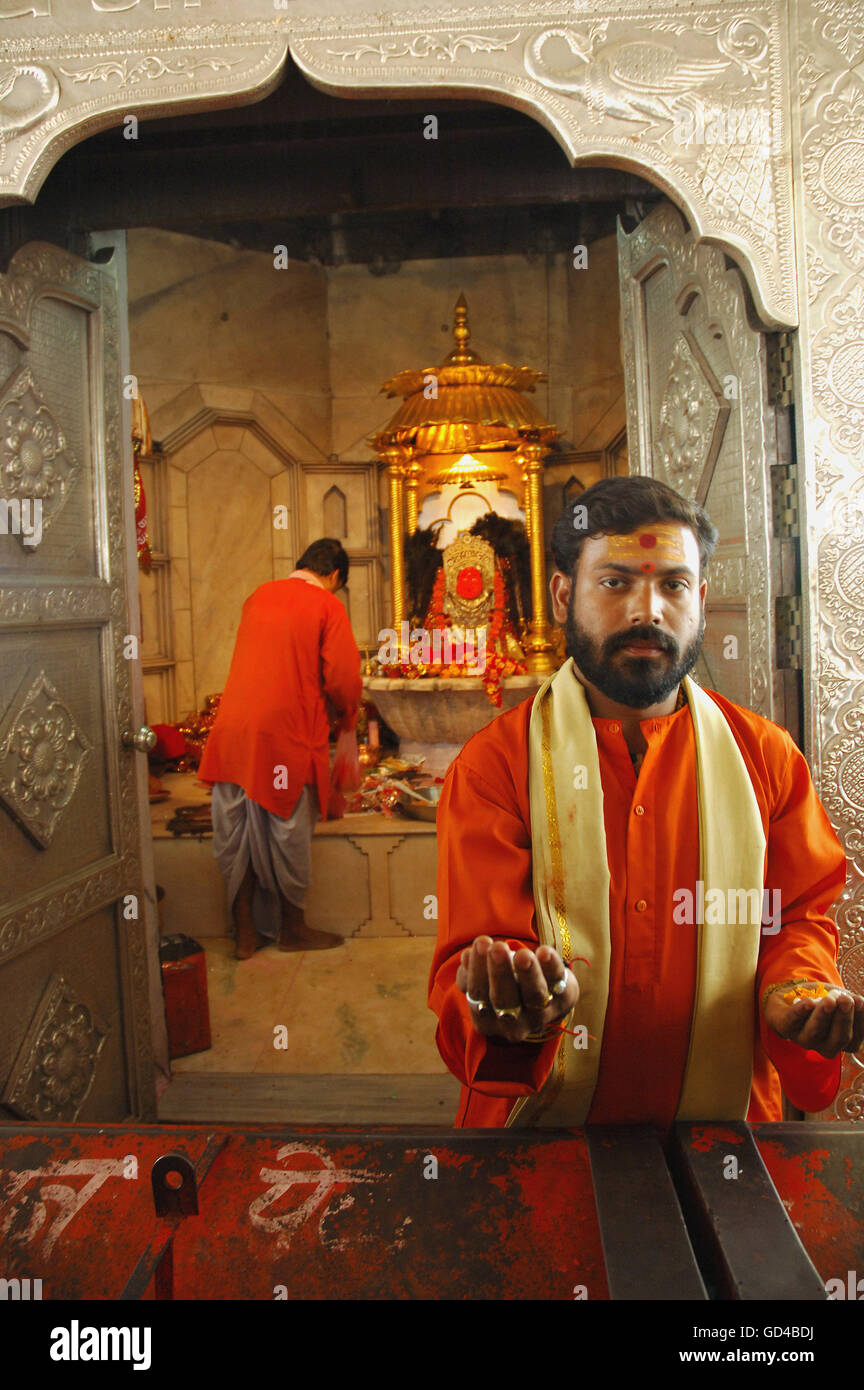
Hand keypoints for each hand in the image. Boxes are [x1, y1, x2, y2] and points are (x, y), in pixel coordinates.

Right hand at [456, 935, 579, 1042]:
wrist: (544, 994)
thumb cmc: (505, 984)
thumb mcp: (484, 982)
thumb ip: (473, 972)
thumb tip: (467, 958)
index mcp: (488, 1020)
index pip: (479, 997)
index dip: (477, 972)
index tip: (477, 947)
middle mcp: (515, 1023)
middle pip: (504, 1000)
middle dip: (500, 973)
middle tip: (497, 948)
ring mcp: (542, 1013)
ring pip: (534, 995)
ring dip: (527, 973)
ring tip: (522, 953)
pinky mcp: (564, 998)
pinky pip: (559, 982)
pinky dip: (552, 967)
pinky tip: (545, 952)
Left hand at [762, 981, 863, 1058]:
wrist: (791, 995)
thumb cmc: (822, 999)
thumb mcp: (841, 1000)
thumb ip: (852, 1003)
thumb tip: (861, 1002)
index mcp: (840, 1042)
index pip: (854, 1040)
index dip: (860, 1021)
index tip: (861, 1001)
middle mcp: (823, 1045)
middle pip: (837, 1039)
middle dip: (843, 1019)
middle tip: (846, 1000)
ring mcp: (802, 1038)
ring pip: (813, 1032)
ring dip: (822, 1015)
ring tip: (829, 1000)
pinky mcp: (784, 1026)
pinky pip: (791, 1021)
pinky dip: (800, 1012)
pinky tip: (809, 1002)